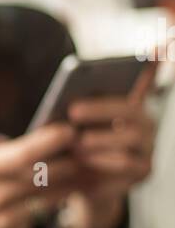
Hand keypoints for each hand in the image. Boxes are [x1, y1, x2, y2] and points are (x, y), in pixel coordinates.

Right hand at [0, 118, 78, 227]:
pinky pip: (39, 212)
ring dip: (70, 179)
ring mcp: (5, 219)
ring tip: (78, 165)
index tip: (68, 129)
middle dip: (68, 157)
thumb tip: (6, 137)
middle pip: (45, 174)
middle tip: (80, 145)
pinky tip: (60, 189)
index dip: (50, 140)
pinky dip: (52, 200)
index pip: (23, 153)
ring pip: (49, 194)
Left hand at [57, 64, 156, 227]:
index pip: (147, 76)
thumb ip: (76, 109)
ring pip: (131, 136)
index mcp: (130, 102)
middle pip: (130, 108)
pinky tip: (84, 159)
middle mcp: (145, 121)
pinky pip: (128, 163)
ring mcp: (148, 145)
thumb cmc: (75, 146)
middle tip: (72, 110)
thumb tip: (68, 102)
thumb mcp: (72, 126)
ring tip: (77, 141)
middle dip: (99, 108)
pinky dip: (104, 160)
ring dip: (100, 138)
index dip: (155, 60)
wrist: (84, 184)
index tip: (159, 43)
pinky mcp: (144, 169)